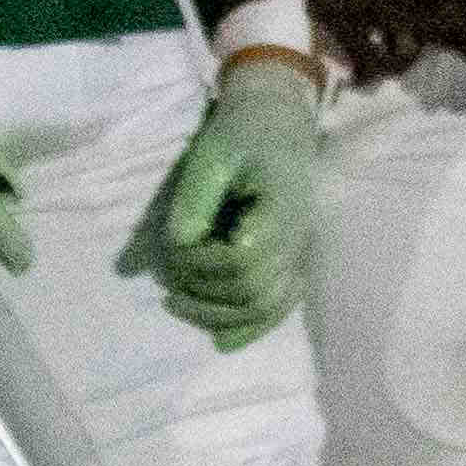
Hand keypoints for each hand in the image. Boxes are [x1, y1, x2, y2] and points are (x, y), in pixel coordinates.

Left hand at [130, 53, 319, 350]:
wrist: (279, 124)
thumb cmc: (242, 134)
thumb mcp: (211, 156)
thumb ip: (194, 201)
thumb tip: (176, 246)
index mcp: (281, 211)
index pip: (241, 260)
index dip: (200, 262)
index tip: (176, 245)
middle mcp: (297, 241)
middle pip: (252, 292)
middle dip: (203, 292)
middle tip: (167, 281)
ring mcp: (298, 256)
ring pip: (264, 308)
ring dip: (218, 315)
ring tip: (176, 303)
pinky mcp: (292, 264)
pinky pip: (277, 307)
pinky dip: (248, 327)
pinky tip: (219, 341)